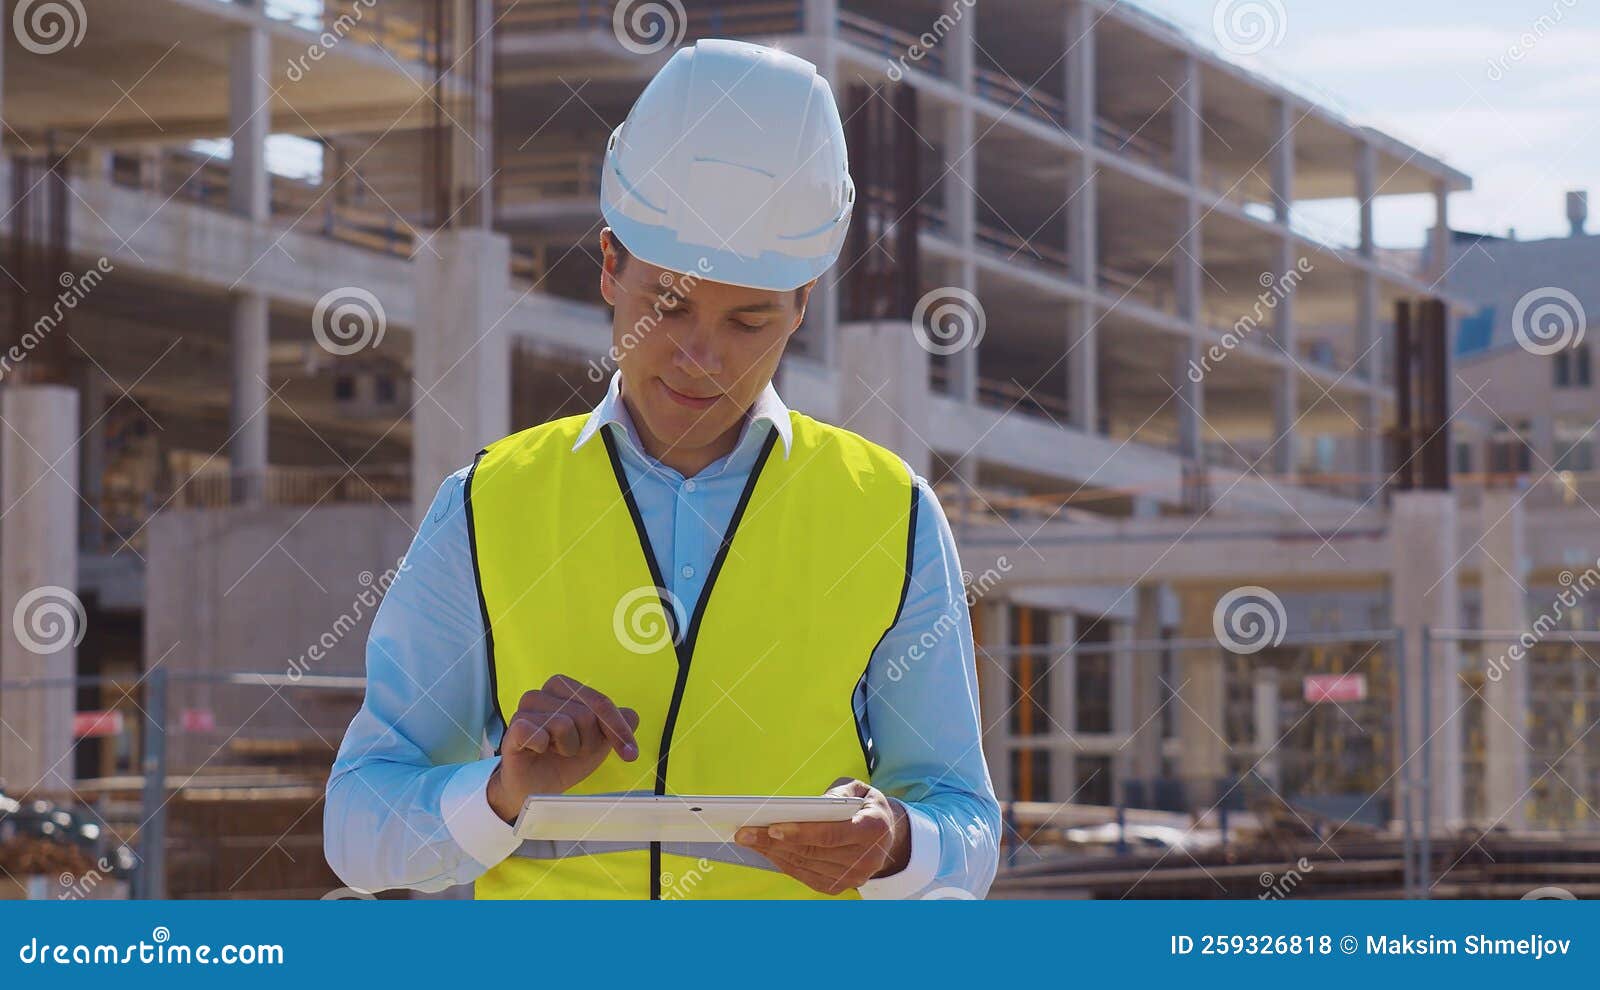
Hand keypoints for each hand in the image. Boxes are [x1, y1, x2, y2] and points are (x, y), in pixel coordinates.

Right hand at [486, 675, 640, 822]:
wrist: (536, 788)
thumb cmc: (564, 760)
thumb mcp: (598, 743)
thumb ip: (616, 726)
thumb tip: (632, 716)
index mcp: (564, 689)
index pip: (601, 702)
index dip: (618, 729)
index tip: (630, 754)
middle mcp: (544, 693)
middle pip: (586, 714)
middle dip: (588, 742)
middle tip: (573, 751)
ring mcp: (525, 709)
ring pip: (565, 724)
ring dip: (567, 748)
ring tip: (555, 751)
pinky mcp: (514, 728)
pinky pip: (539, 734)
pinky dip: (543, 748)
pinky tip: (537, 751)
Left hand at [734, 778, 910, 894]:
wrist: (887, 836)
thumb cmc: (866, 806)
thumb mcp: (859, 789)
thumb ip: (838, 794)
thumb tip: (809, 807)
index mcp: (873, 829)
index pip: (831, 834)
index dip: (801, 832)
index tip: (771, 827)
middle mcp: (866, 859)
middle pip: (812, 852)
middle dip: (774, 842)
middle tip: (744, 832)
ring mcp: (853, 877)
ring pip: (805, 866)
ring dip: (773, 853)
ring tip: (748, 839)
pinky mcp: (839, 887)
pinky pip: (805, 876)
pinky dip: (782, 863)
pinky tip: (765, 851)